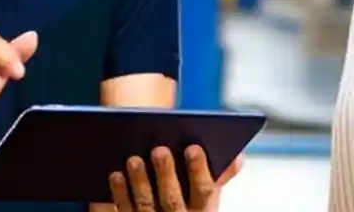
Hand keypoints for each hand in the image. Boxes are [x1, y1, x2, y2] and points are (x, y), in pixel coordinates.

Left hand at [107, 145, 243, 210]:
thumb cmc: (185, 202)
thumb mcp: (204, 196)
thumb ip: (220, 175)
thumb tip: (238, 156)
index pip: (205, 193)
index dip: (199, 170)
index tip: (193, 147)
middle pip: (173, 202)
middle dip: (166, 175)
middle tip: (159, 149)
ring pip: (146, 208)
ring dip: (140, 183)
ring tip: (134, 159)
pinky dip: (119, 194)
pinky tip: (115, 175)